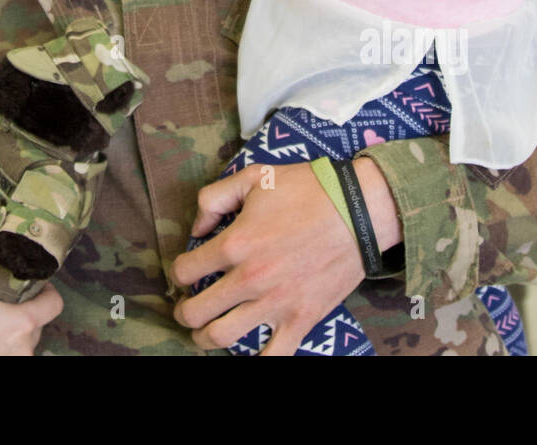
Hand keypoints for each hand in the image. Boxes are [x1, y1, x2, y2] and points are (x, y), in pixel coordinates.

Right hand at [0, 240, 63, 355]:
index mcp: (20, 323)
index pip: (54, 304)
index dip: (47, 289)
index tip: (31, 282)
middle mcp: (23, 348)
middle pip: (38, 322)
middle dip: (25, 306)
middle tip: (4, 295)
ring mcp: (11, 363)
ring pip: (24, 341)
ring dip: (12, 328)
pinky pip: (10, 354)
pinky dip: (2, 344)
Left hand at [169, 163, 365, 355]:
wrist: (357, 209)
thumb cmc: (305, 189)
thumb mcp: (253, 177)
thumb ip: (214, 198)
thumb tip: (197, 229)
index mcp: (235, 244)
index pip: (185, 271)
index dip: (179, 271)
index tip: (186, 271)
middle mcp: (249, 279)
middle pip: (197, 312)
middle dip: (184, 312)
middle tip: (187, 308)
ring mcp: (276, 304)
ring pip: (223, 337)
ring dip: (205, 338)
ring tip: (205, 332)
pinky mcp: (301, 320)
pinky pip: (272, 356)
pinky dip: (254, 361)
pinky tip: (247, 352)